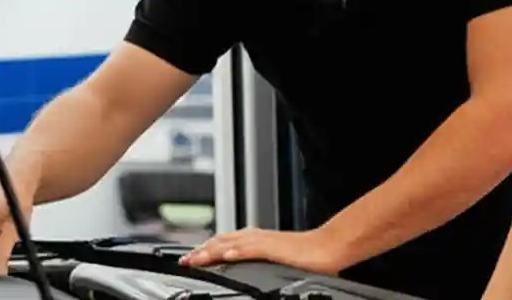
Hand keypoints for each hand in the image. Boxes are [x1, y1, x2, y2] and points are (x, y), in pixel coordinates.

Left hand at [178, 227, 347, 275]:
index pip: (225, 242)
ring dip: (210, 250)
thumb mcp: (278, 261)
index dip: (206, 249)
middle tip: (184, 260)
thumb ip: (262, 264)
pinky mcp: (273, 248)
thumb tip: (249, 274)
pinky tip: (224, 255)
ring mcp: (264, 241)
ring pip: (230, 243)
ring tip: (195, 259)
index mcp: (257, 240)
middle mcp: (256, 237)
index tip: (191, 259)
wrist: (328, 247)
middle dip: (201, 250)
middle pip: (221, 240)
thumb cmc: (308, 256)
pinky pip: (250, 249)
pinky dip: (235, 251)